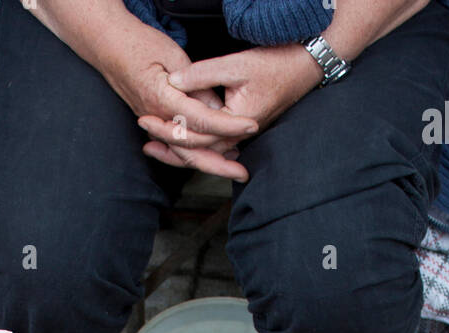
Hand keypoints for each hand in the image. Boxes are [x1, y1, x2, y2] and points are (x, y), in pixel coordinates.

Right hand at [102, 25, 256, 178]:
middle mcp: (156, 117)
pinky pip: (174, 147)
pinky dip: (192, 156)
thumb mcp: (174, 55)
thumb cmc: (139, 44)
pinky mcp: (153, 123)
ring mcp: (152, 123)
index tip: (250, 127)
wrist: (108, 46)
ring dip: (208, 164)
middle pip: (191, 150)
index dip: (228, 125)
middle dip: (219, 165)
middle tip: (243, 174)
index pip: (202, 119)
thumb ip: (196, 85)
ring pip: (182, 154)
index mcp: (162, 99)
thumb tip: (217, 109)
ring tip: (232, 169)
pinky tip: (211, 159)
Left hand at [138, 44, 320, 166]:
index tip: (146, 120)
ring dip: (180, 151)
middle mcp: (237, 137)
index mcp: (234, 124)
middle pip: (198, 153)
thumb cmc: (274, 63)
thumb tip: (172, 82)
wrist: (303, 68)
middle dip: (170, 149)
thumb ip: (202, 74)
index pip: (196, 137)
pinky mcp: (239, 130)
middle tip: (145, 142)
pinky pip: (214, 145)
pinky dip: (195, 144)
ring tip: (155, 147)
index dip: (168, 130)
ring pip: (205, 152)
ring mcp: (240, 136)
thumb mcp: (235, 64)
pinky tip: (181, 140)